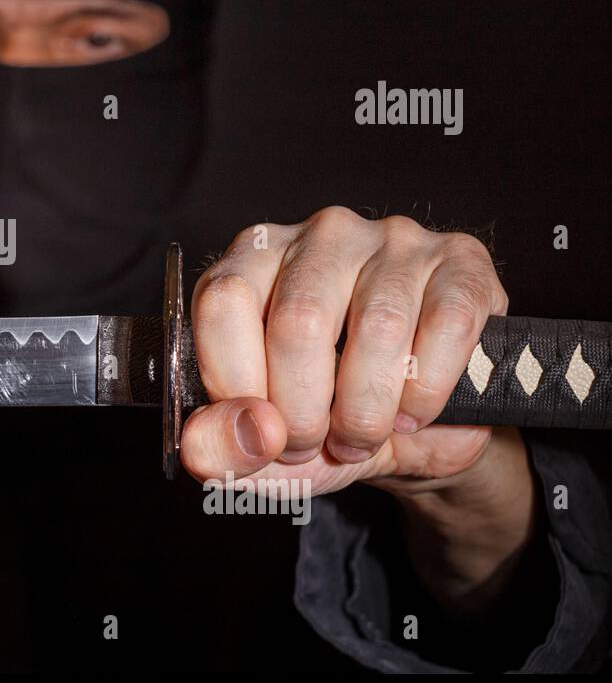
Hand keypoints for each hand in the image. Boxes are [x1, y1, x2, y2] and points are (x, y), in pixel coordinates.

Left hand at [180, 206, 508, 494]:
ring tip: (360, 437)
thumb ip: (222, 447)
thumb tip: (244, 434)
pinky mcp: (460, 263)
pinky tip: (412, 412)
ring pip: (378, 328)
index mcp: (253, 260)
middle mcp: (320, 236)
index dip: (236, 380)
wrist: (414, 430)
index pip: (223, 300)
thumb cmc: (323, 419)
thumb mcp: (261, 447)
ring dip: (368, 411)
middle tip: (311, 444)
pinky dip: (426, 393)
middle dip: (304, 410)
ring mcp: (394, 241)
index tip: (258, 431)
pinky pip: (446, 327)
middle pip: (299, 319)